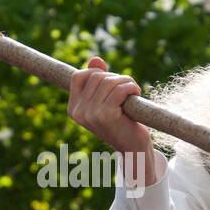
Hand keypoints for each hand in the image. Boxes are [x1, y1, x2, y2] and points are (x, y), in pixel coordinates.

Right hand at [67, 57, 157, 183]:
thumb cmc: (121, 123)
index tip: (111, 82)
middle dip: (116, 77)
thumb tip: (96, 59)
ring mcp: (91, 115)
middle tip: (127, 88)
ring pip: (109, 82)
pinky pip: (120, 89)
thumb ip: (98, 80)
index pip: (78, 77)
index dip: (96, 73)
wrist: (133, 149)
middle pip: (96, 76)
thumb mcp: (106, 101)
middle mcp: (78, 112)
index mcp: (73, 109)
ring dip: (127, 82)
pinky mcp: (106, 116)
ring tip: (133, 91)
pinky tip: (136, 96)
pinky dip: (132, 88)